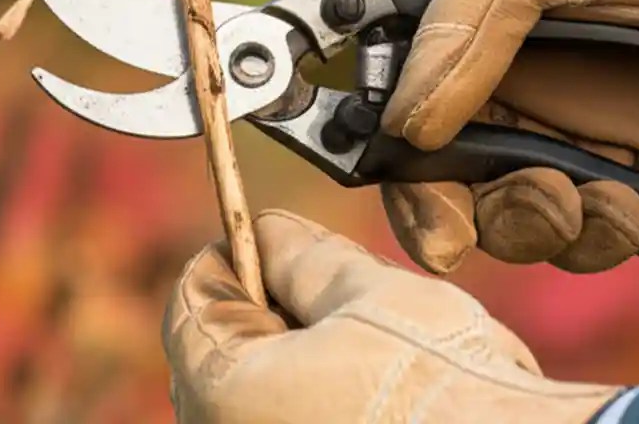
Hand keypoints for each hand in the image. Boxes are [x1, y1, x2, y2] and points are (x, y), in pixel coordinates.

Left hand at [163, 210, 618, 422]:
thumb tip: (269, 234)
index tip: (272, 242)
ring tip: (362, 339)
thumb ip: (302, 257)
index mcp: (224, 387)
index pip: (193, 299)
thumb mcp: (369, 292)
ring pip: (253, 397)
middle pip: (217, 352)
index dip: (233, 257)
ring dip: (291, 357)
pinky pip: (286, 422)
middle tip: (328, 286)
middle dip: (264, 309)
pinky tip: (370, 386)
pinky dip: (312, 400)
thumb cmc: (445, 384)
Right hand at [378, 0, 638, 273]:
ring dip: (589, 239)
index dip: (423, 212)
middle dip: (518, 225)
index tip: (449, 239)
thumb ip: (457, 38)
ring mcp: (590, 141)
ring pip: (572, 234)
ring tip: (622, 202)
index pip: (420, 167)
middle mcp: (518, 117)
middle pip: (492, 216)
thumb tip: (408, 129)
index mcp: (464, 74)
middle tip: (554, 197)